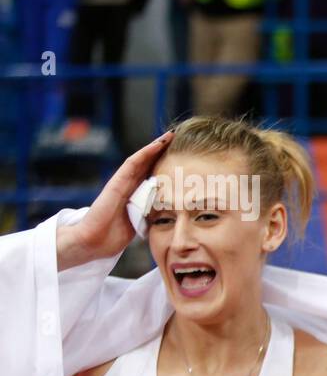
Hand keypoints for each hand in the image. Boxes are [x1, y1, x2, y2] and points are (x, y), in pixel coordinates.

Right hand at [56, 131, 173, 269]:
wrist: (93, 241)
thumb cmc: (114, 236)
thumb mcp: (141, 223)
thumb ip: (151, 215)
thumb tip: (172, 217)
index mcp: (136, 194)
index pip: (153, 174)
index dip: (167, 163)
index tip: (184, 155)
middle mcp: (129, 185)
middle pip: (149, 163)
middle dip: (163, 150)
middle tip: (179, 137)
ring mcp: (122, 182)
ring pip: (141, 159)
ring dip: (156, 146)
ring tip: (170, 135)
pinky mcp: (116, 183)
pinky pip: (132, 165)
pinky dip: (145, 153)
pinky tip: (156, 144)